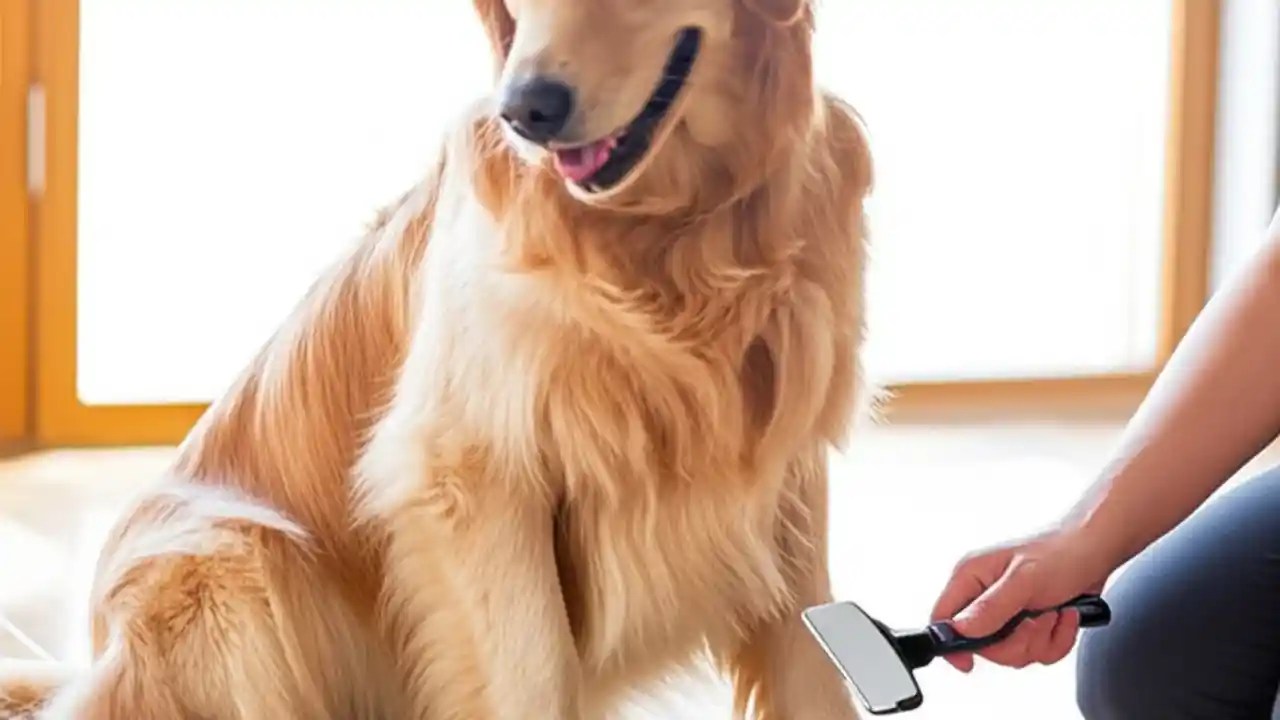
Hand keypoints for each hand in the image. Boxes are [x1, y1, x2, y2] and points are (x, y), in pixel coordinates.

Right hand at [930, 527, 1112, 672]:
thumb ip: (991, 607)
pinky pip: (1036, 652)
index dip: (952, 643)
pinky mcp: (1028, 622)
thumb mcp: (1024, 580)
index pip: (942, 618)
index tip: (969, 661)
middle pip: (982, 645)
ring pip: (1012, 652)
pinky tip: (1063, 616)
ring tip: (1053, 612)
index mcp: (970, 577)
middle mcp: (984, 595)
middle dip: (1017, 641)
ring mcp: (1007, 611)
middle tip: (1035, 620)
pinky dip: (1057, 640)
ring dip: (1042, 639)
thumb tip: (961, 629)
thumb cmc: (1062, 551)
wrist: (1097, 549)